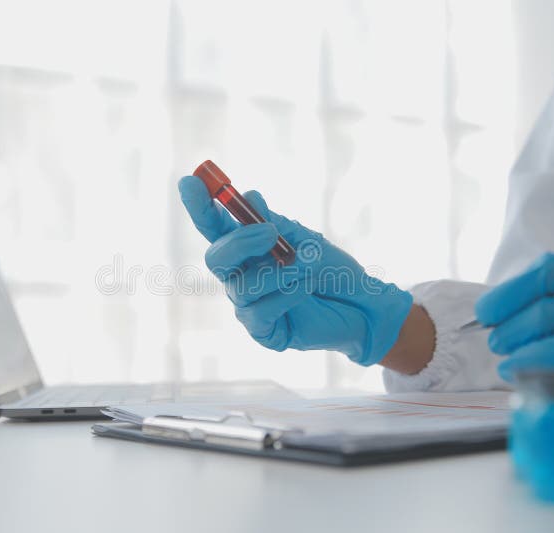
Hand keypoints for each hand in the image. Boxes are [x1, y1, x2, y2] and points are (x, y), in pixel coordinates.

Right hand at [178, 176, 412, 365]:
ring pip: (243, 286)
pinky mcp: (262, 331)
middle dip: (240, 242)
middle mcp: (240, 276)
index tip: (189, 181)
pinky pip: (260, 312)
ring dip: (280, 271)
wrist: (363, 305)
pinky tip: (307, 287)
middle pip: (216, 258)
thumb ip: (274, 223)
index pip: (214, 226)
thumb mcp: (304, 238)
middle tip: (271, 232)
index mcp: (247, 249)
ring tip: (310, 265)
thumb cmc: (332, 269)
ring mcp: (249, 305)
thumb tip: (249, 196)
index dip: (199, 205)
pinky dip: (287, 294)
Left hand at [475, 253, 553, 413]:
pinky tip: (542, 387)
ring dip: (528, 361)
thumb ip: (536, 300)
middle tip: (498, 345)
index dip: (507, 296)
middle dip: (511, 333)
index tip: (484, 314)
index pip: (545, 274)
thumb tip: (487, 317)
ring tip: (510, 368)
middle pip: (548, 314)